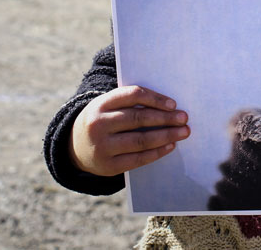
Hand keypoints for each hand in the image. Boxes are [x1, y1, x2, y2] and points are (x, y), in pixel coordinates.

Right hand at [70, 85, 190, 176]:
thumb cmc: (104, 120)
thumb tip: (169, 106)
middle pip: (139, 118)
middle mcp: (99, 124)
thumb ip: (130, 103)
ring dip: (166, 135)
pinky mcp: (108, 166)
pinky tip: (170, 146)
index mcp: (101, 104)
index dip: (155, 98)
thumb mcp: (108, 106)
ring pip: (140, 140)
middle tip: (184, 118)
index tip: (173, 104)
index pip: (132, 95)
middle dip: (165, 118)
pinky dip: (157, 152)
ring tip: (183, 132)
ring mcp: (102, 146)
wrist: (76, 146)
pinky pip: (138, 159)